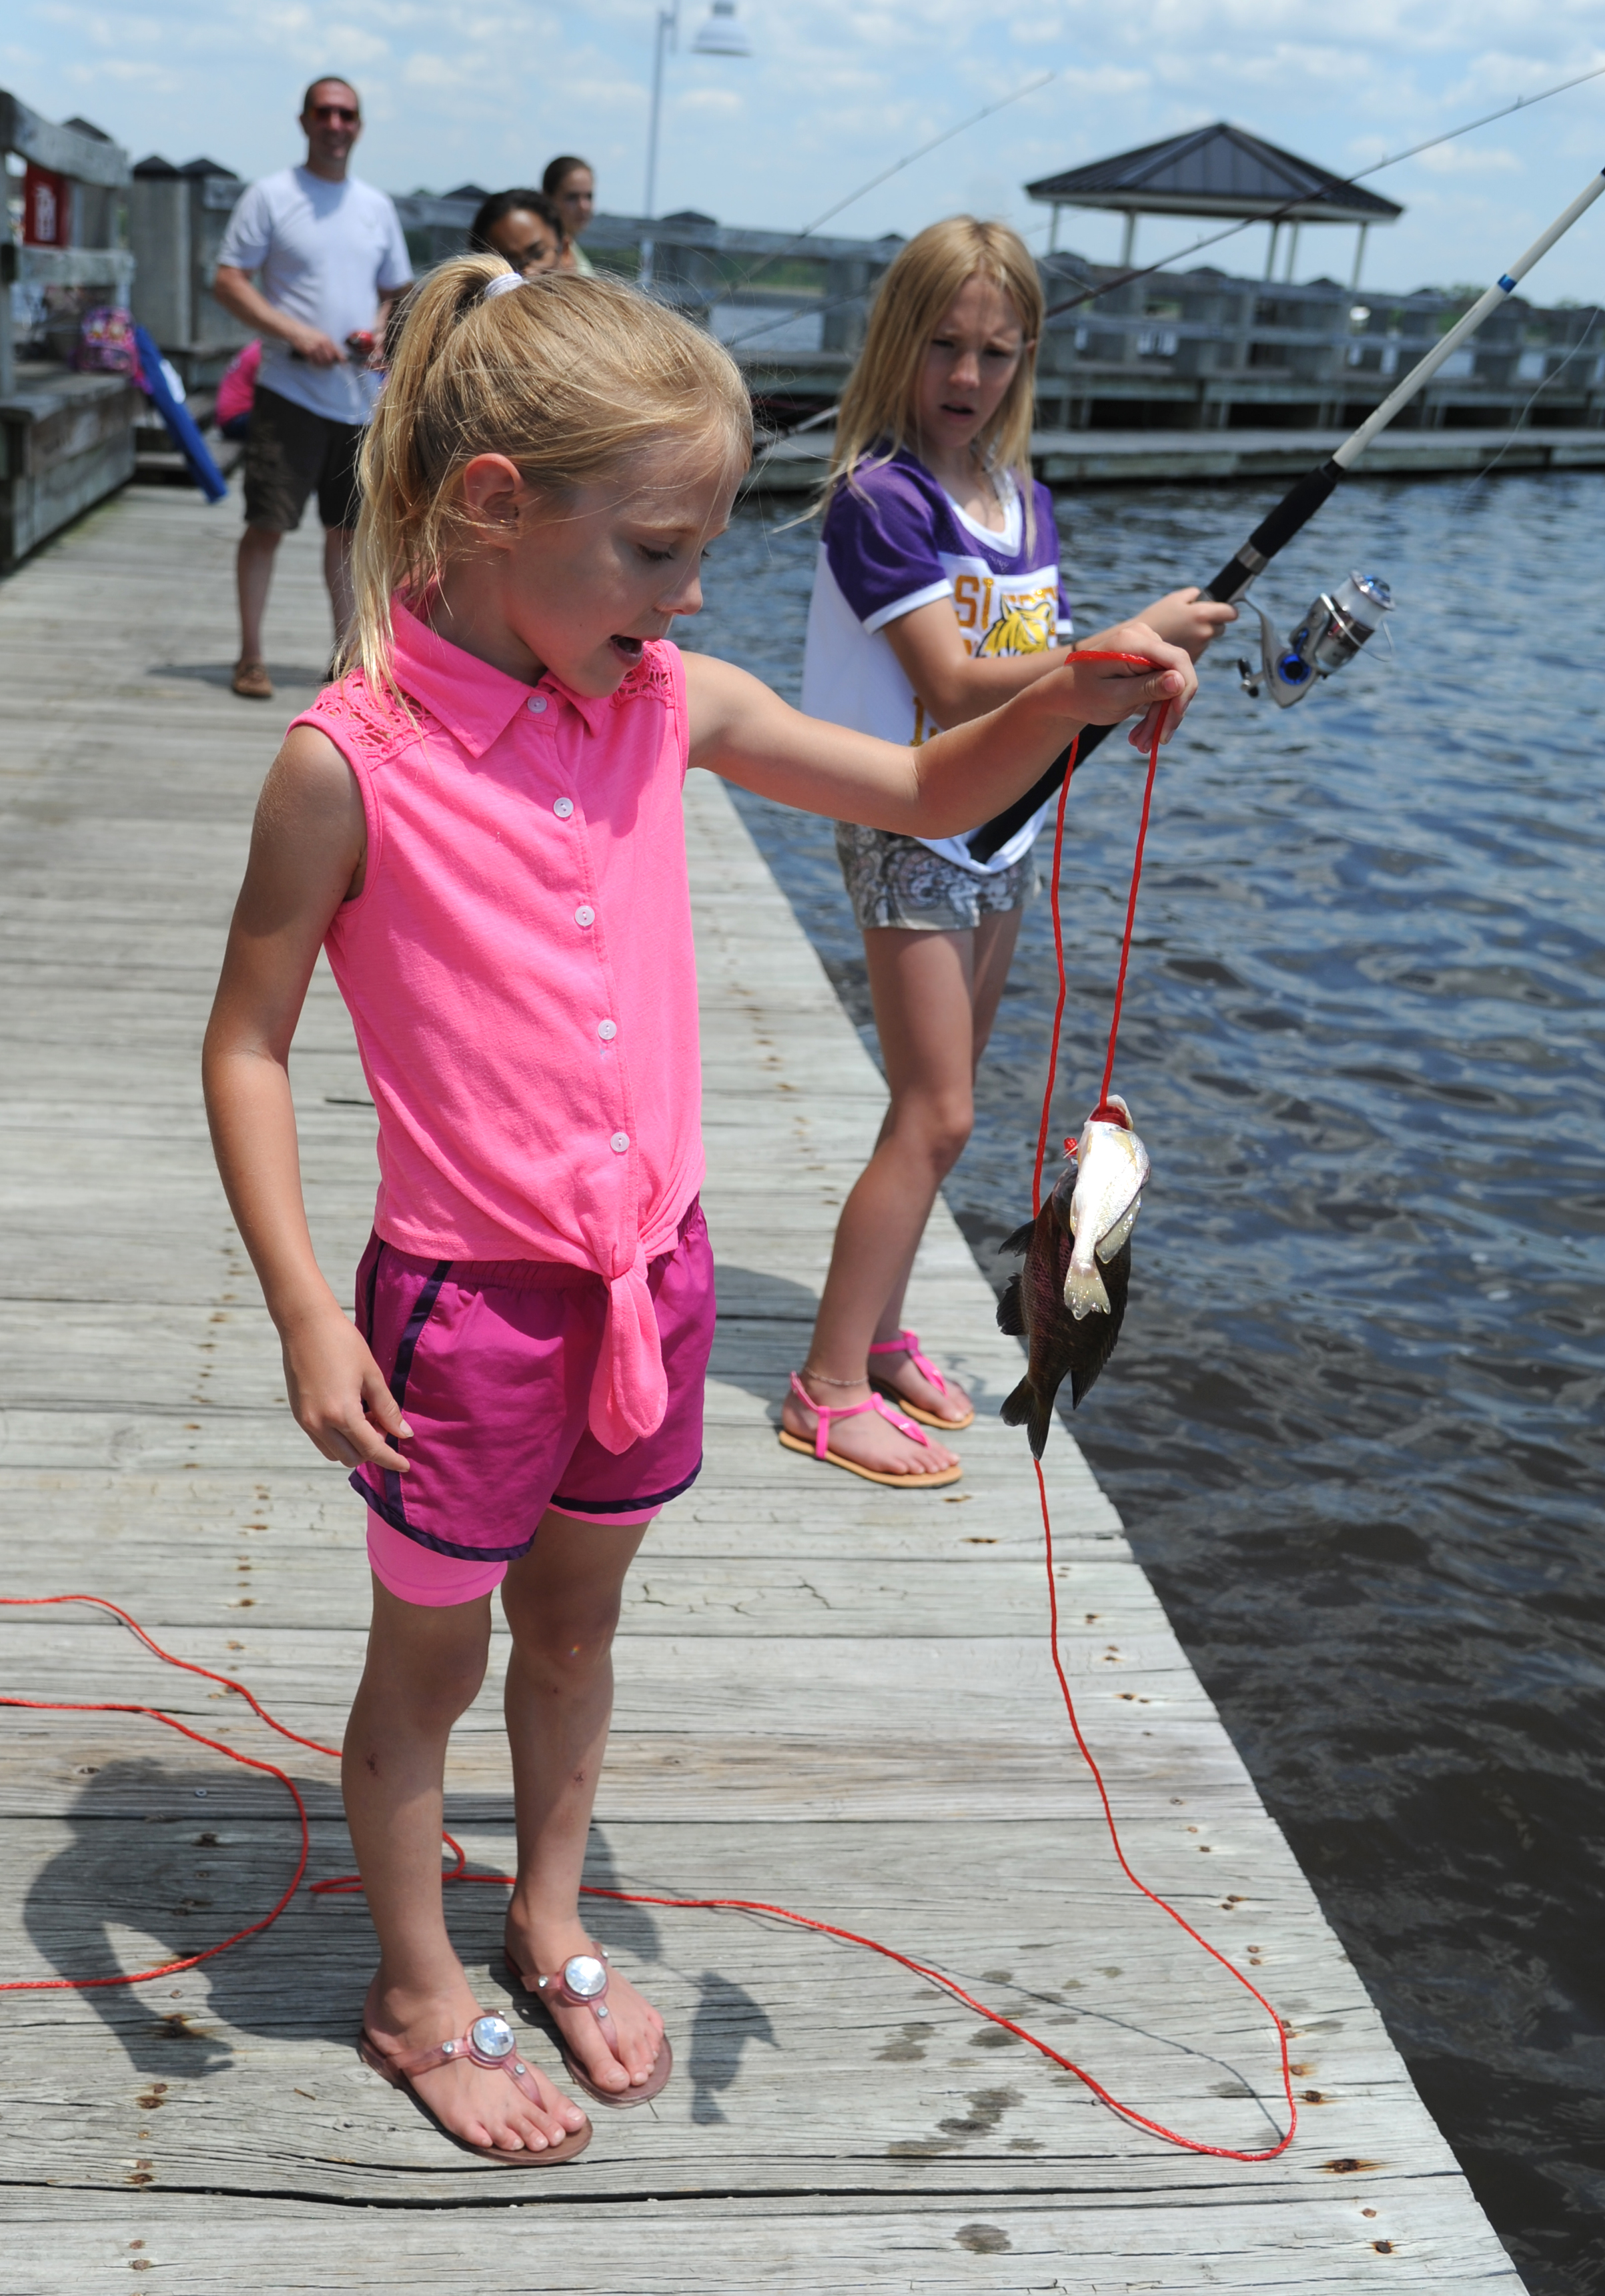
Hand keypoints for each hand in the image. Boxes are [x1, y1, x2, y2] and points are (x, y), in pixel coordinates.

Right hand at [278, 1298, 410, 1472]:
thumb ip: (387, 1409)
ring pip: (334, 1453)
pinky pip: (321, 1440)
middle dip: (371, 1449)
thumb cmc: (343, 1343)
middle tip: (381, 1422)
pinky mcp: (297, 1414)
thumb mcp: (371, 1375)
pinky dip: (337, 1437)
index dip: (391, 1460)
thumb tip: (404, 1434)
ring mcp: (305, 1420)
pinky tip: (347, 1412)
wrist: (305, 1324)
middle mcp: (320, 1423)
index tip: (405, 1466)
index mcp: (342, 1413)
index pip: (372, 1449)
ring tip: (364, 1415)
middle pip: (351, 1458)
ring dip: (353, 1445)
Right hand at [285, 321, 344, 366]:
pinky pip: (315, 362)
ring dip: (322, 364)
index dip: (342, 359)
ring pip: (323, 362)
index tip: (345, 365)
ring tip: (320, 361)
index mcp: (327, 339)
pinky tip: (314, 360)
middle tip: (328, 364)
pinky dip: (315, 363)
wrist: (296, 331)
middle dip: (330, 363)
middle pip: (331, 359)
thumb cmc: (308, 333)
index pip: (337, 351)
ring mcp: (315, 348)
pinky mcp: (308, 352)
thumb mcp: (321, 335)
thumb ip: (329, 344)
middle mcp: (322, 343)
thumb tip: (336, 354)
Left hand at [1054, 618, 1197, 747]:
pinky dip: (1154, 712)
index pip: (1177, 660)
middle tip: (1155, 742)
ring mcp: (1146, 648)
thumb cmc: (1081, 696)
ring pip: (1171, 685)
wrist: (1063, 694)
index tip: (1173, 720)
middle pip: (1177, 674)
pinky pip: (1162, 687)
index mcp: (1133, 641)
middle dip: (1169, 711)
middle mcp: (1143, 637)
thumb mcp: (1114, 697)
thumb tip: (1181, 681)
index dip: (1184, 691)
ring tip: (1141, 744)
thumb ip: (1147, 688)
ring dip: (1159, 718)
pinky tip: (1140, 735)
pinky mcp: (1146, 661)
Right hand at [1138, 586, 1237, 661]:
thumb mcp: (1174, 599)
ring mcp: (1200, 648)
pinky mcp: (1193, 661)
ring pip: (1208, 640)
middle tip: (1195, 622)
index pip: (1231, 613)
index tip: (1225, 611)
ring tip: (1181, 633)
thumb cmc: (1156, 618)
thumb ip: (1193, 595)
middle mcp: (1204, 633)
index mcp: (1202, 615)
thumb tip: (1202, 595)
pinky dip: (1192, 648)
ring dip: (1200, 637)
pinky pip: (1198, 651)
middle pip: (1220, 628)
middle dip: (1211, 624)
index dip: (1228, 611)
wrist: (1137, 645)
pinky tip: (1177, 643)